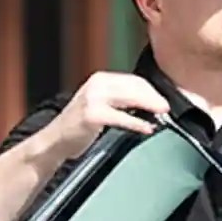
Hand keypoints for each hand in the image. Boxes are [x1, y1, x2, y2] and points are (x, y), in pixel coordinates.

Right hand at [43, 71, 171, 159]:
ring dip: (149, 106)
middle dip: (153, 97)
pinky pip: (122, 117)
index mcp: (100, 79)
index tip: (163, 100)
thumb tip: (150, 103)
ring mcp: (93, 99)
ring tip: (161, 114)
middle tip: (166, 107)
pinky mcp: (92, 115)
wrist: (55, 140)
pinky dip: (137, 123)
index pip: (133, 80)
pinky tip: (147, 128)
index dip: (151, 90)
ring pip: (129, 98)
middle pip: (134, 87)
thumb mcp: (99, 103)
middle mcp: (96, 85)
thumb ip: (120, 99)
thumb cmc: (80, 125)